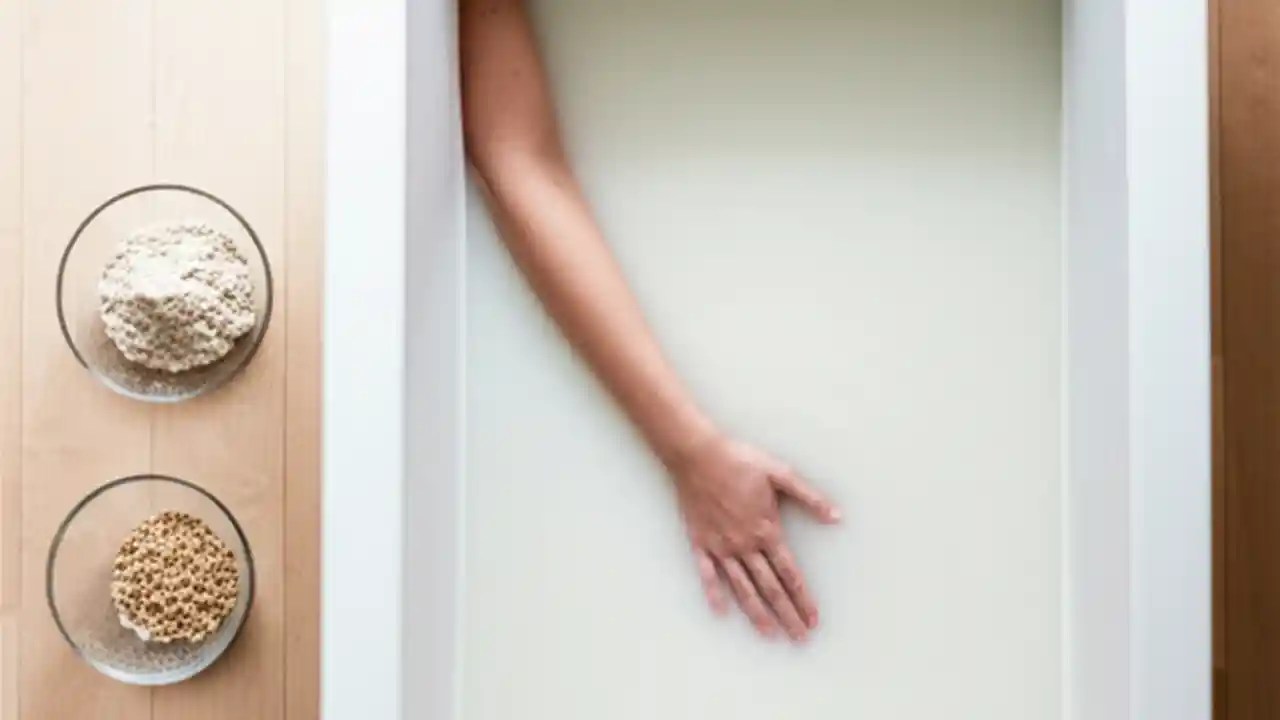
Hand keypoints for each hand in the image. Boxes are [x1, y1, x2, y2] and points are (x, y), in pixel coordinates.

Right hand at [673, 435, 840, 641]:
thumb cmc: (740, 460)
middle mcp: (745, 545)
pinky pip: (707, 574)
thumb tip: (837, 516)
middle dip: (787, 614)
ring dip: (757, 613)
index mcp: (767, 530)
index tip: (814, 619)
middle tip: (799, 637)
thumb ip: (810, 497)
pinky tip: (721, 612)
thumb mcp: (780, 474)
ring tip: (770, 634)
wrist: (698, 455)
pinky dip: (714, 594)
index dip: (804, 598)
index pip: (790, 573)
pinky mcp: (700, 543)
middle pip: (770, 588)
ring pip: (742, 587)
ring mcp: (721, 547)